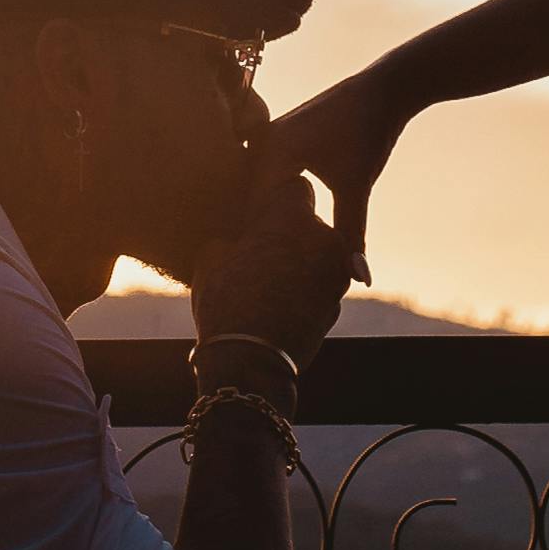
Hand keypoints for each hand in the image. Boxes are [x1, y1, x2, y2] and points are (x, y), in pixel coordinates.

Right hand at [189, 156, 356, 368]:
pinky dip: (306, 291)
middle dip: (290, 235)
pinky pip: (321, 286)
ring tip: (269, 284)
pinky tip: (280, 306)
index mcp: (291, 219)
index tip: (262, 215)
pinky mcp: (337, 305)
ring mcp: (335, 274)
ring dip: (301, 262)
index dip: (278, 200)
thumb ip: (230, 238)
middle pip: (310, 224)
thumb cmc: (226, 303)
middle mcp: (323, 240)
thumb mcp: (211, 261)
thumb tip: (232, 240)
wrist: (251, 361)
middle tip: (261, 253)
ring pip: (318, 256)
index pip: (297, 188)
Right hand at [266, 66, 410, 284]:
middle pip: (245, 198)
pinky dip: (266, 200)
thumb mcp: (357, 185)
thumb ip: (351, 233)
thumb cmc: (369, 133)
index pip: (251, 207)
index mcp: (274, 150)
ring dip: (257, 216)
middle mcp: (263, 141)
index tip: (253, 274)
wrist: (383, 89)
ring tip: (257, 254)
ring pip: (253, 186)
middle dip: (250, 232)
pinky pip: (262, 175)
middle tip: (249, 271)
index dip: (253, 242)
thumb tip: (359, 278)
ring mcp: (268, 137)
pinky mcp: (279, 139)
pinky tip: (274, 227)